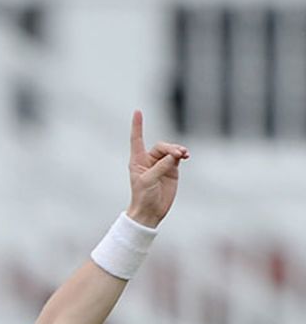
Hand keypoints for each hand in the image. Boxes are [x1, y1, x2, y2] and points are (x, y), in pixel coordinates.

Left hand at [126, 110, 187, 227]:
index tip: (137, 111)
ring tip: (183, 155)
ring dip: (177, 150)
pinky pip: (177, 156)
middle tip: (178, 155)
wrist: (150, 212)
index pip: (137, 139)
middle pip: (162, 146)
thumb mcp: (149, 181)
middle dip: (170, 148)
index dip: (138, 126)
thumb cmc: (143, 197)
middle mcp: (149, 160)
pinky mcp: (171, 169)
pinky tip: (185, 155)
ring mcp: (161, 164)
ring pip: (171, 150)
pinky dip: (182, 154)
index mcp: (138, 161)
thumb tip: (175, 156)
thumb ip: (161, 166)